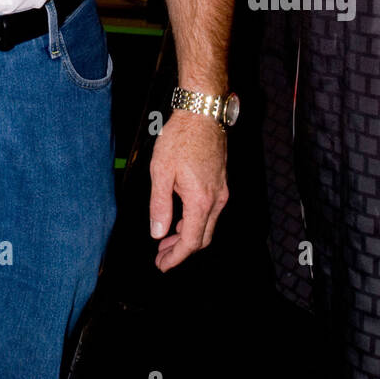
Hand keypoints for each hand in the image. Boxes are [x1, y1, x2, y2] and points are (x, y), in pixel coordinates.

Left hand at [149, 111, 227, 271]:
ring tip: (166, 240)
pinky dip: (195, 222)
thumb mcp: (161, 171)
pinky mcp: (221, 183)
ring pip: (207, 226)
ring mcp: (221, 192)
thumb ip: (159, 205)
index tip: (162, 265)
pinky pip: (210, 212)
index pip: (191, 241)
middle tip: (161, 257)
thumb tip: (158, 232)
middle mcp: (216, 200)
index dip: (176, 257)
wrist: (202, 113)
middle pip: (202, 238)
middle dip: (181, 251)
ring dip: (188, 237)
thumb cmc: (181, 138)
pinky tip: (179, 219)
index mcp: (201, 200)